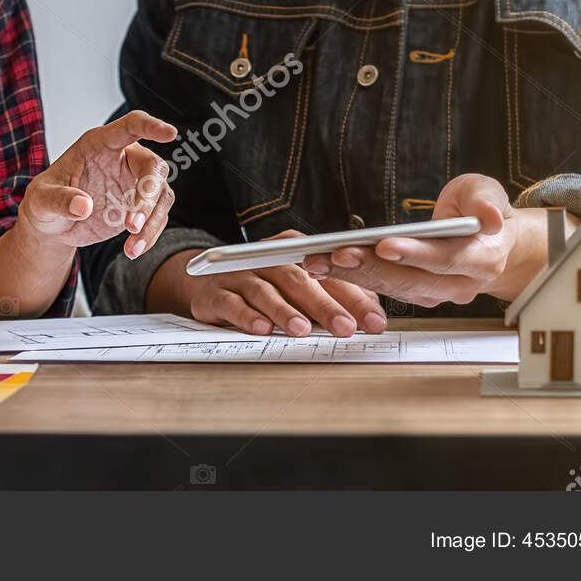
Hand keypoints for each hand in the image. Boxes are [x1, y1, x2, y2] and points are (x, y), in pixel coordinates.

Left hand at [17, 110, 177, 257]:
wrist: (52, 226)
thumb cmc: (44, 202)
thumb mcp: (41, 201)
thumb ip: (59, 201)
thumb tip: (83, 206)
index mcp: (99, 144)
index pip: (130, 126)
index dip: (151, 126)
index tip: (169, 133)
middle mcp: (122, 159)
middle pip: (153, 166)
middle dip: (147, 195)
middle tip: (131, 224)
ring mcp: (134, 182)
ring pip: (161, 194)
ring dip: (151, 222)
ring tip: (131, 247)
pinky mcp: (140, 206)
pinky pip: (157, 217)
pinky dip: (149, 235)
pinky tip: (134, 249)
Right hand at [172, 231, 387, 336]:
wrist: (206, 281)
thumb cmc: (263, 284)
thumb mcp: (299, 286)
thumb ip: (335, 295)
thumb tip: (374, 315)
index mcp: (294, 251)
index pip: (330, 273)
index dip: (354, 297)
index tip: (374, 321)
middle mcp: (267, 259)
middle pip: (299, 279)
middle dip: (324, 305)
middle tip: (345, 328)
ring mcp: (240, 274)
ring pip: (265, 290)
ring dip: (284, 310)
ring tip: (301, 329)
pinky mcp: (216, 293)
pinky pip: (232, 303)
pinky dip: (247, 316)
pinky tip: (262, 329)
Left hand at [303, 174, 574, 305]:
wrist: (491, 242)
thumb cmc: (481, 210)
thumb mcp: (486, 192)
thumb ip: (485, 201)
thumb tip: (488, 216)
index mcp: (483, 258)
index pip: (446, 258)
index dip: (415, 254)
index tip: (384, 245)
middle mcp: (461, 284)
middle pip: (412, 280)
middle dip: (371, 268)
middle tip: (336, 255)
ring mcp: (438, 294)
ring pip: (393, 288)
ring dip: (354, 276)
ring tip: (320, 261)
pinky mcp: (418, 295)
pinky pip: (384, 289)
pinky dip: (354, 278)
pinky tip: (326, 266)